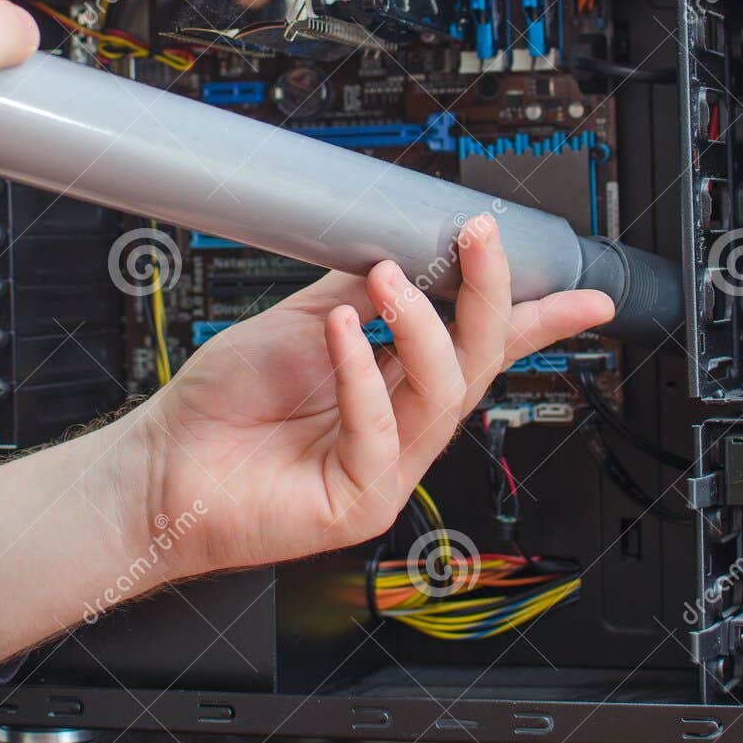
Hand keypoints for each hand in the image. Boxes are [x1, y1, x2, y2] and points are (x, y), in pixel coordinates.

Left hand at [0, 217, 614, 667]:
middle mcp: (400, 427)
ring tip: (390, 278)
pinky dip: (362, 375)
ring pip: (442, 394)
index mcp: (394, 385)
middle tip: (481, 240)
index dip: (533, 319)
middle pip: (473, 363)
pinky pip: (379, 431)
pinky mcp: (357, 502)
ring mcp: (385, 469)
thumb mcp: (298, 324)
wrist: (160, 467)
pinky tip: (342, 333)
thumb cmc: (220, 406)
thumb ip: (355, 291)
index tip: (583, 292)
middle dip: (489, 299)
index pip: (477, 346)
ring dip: (422, 326)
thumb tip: (404, 245)